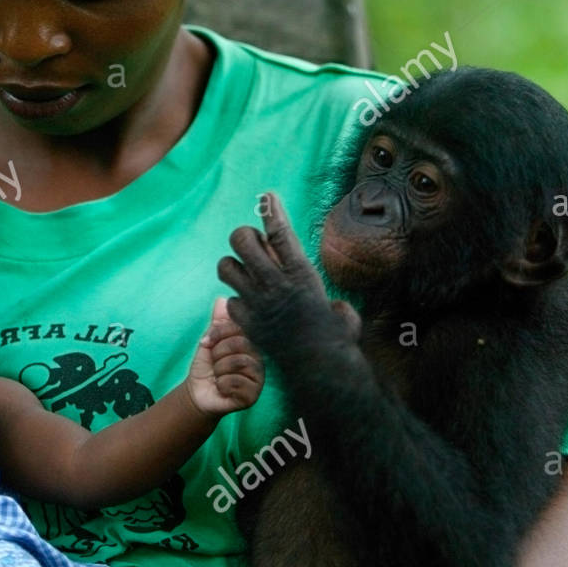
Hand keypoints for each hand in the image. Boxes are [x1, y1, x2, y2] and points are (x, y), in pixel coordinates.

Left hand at [186, 297, 265, 415]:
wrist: (198, 392)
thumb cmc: (206, 366)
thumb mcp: (209, 341)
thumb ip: (218, 322)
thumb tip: (222, 300)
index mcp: (251, 345)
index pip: (241, 328)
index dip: (219, 333)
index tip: (207, 342)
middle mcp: (259, 360)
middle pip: (240, 344)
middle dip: (218, 353)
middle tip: (214, 363)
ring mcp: (258, 379)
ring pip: (239, 362)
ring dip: (219, 370)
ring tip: (218, 376)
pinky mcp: (253, 396)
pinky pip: (236, 382)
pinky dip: (222, 384)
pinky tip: (223, 388)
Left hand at [217, 191, 361, 363]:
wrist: (318, 370)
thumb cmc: (338, 342)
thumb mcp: (342, 315)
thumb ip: (333, 304)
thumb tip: (335, 309)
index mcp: (301, 274)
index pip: (280, 232)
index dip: (272, 210)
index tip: (266, 195)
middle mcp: (274, 283)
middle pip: (242, 240)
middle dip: (245, 237)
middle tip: (254, 246)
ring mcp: (255, 302)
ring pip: (225, 266)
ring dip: (234, 265)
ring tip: (246, 273)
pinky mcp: (244, 322)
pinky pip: (229, 300)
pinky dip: (237, 301)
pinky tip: (250, 306)